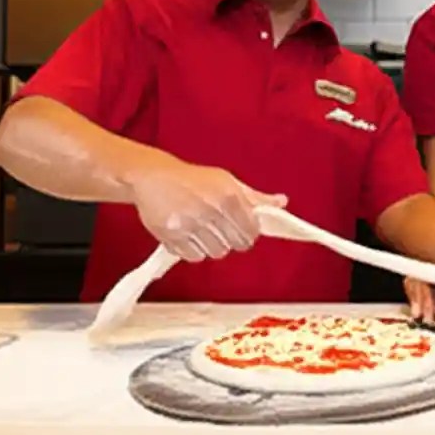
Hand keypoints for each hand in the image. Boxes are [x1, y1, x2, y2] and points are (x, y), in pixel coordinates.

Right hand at [127, 161, 287, 261]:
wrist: (152, 177)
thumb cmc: (194, 180)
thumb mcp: (227, 181)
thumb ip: (255, 196)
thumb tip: (283, 203)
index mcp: (228, 195)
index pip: (251, 230)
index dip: (249, 233)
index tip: (244, 230)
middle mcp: (210, 210)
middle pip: (235, 245)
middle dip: (233, 241)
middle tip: (224, 231)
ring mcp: (189, 224)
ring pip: (216, 253)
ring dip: (214, 246)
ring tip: (205, 231)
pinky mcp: (171, 236)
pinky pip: (194, 257)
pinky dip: (195, 251)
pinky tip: (190, 236)